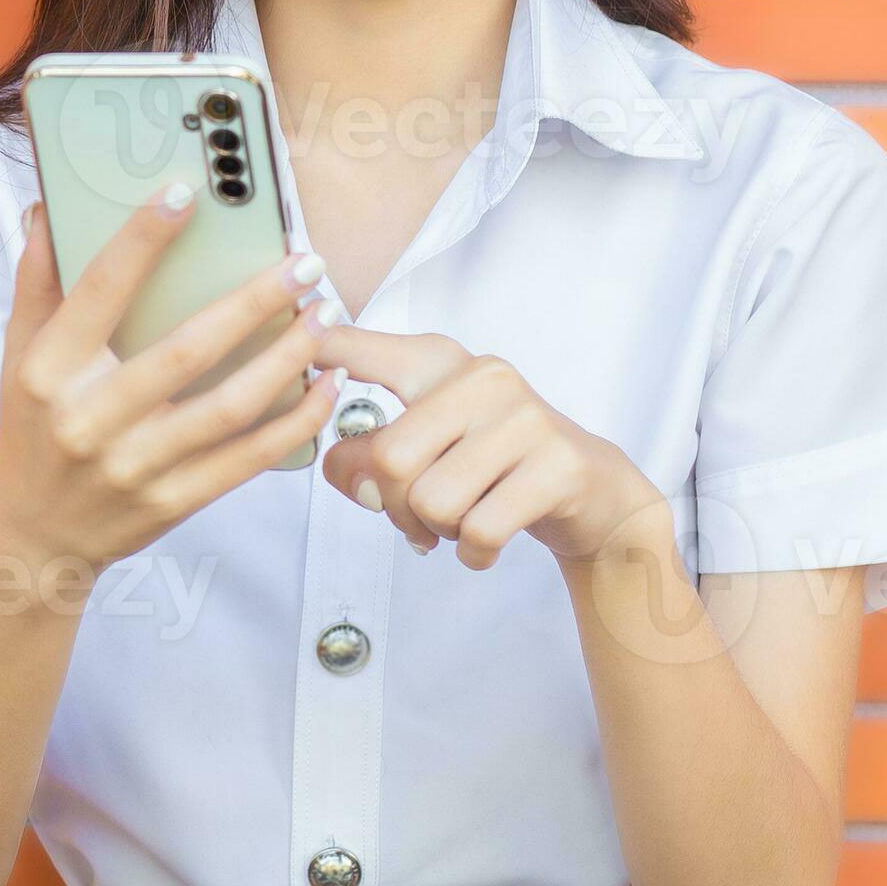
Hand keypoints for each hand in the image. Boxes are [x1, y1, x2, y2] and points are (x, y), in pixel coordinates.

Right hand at [0, 191, 347, 580]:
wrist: (33, 533)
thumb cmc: (30, 429)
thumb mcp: (18, 355)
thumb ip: (37, 281)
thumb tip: (47, 210)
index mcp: (49, 371)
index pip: (99, 291)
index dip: (141, 239)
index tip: (186, 193)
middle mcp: (90, 419)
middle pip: (187, 350)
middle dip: (254, 301)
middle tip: (303, 263)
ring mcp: (135, 466)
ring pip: (229, 406)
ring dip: (288, 358)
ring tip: (324, 316)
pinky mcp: (172, 501)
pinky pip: (247, 460)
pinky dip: (294, 423)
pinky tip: (325, 386)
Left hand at [308, 325, 668, 571]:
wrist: (594, 494)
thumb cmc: (494, 467)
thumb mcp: (429, 448)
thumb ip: (369, 453)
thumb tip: (339, 471)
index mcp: (438, 363)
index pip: (359, 347)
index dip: (318, 347)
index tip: (292, 332)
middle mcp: (482, 378)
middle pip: (389, 459)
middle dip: (395, 509)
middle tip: (419, 521)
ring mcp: (525, 419)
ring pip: (433, 501)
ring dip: (439, 533)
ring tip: (462, 524)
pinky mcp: (558, 466)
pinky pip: (481, 530)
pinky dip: (474, 554)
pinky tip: (486, 543)